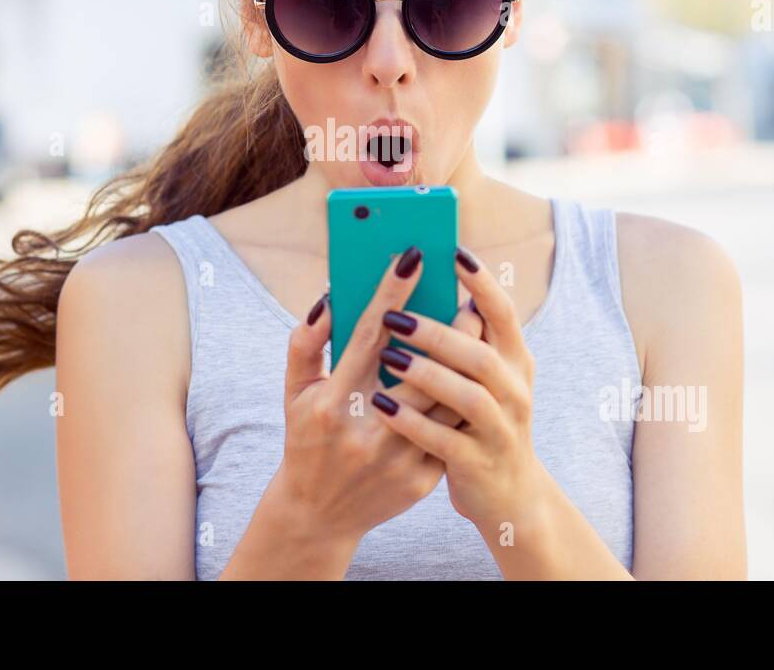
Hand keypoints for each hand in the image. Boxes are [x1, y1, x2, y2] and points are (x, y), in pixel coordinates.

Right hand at [270, 245, 465, 545]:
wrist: (318, 515)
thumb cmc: (306, 440)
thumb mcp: (294, 392)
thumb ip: (305, 343)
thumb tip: (330, 299)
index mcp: (332, 403)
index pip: (368, 338)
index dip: (392, 295)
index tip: (413, 258)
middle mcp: (367, 432)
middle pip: (421, 369)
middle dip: (447, 328)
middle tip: (468, 294)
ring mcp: (397, 460)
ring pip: (446, 401)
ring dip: (466, 363)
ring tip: (479, 329)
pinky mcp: (421, 480)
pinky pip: (451, 432)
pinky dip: (465, 401)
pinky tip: (477, 375)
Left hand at [369, 245, 547, 530]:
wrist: (507, 495)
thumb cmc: (478, 422)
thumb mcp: (483, 379)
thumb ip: (461, 340)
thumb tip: (425, 292)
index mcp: (513, 361)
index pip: (503, 314)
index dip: (482, 283)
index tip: (455, 253)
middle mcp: (514, 391)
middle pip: (480, 354)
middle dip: (437, 332)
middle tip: (394, 316)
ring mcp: (499, 429)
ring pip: (468, 396)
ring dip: (427, 373)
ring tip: (389, 356)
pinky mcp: (478, 463)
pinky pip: (444, 440)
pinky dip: (414, 422)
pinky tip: (384, 404)